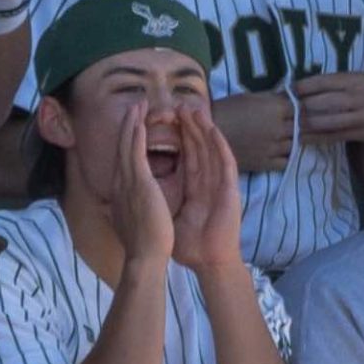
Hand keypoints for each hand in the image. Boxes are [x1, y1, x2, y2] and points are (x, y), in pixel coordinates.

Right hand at [108, 103, 174, 263]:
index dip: (125, 142)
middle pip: (121, 147)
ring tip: (137, 105)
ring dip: (131, 122)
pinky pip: (135, 151)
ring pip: (127, 144)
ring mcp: (126, 181)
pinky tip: (139, 120)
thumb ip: (122, 211)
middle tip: (133, 107)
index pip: (122, 161)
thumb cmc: (141, 245)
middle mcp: (118, 183)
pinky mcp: (138, 182)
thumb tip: (112, 209)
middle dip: (127, 126)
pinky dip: (136, 133)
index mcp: (119, 193)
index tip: (131, 129)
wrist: (144, 257)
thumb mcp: (128, 223)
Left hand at [172, 105, 245, 271]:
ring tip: (194, 108)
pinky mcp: (229, 189)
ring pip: (212, 149)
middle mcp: (207, 180)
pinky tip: (212, 129)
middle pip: (198, 147)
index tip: (163, 119)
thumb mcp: (167, 214)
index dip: (176, 136)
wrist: (206, 260)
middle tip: (178, 104)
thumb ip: (157, 199)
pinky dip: (219, 144)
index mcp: (193, 185)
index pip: (184, 154)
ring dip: (204, 129)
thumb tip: (134, 192)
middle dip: (188, 125)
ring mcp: (220, 183)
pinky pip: (225, 162)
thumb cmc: (188, 243)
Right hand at [213, 92, 295, 172]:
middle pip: (302, 126)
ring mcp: (274, 147)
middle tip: (298, 122)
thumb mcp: (251, 97)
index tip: (300, 107)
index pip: (301, 107)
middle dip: (300, 123)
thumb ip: (273, 98)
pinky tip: (281, 151)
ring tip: (286, 136)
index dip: (302, 107)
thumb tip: (290, 95)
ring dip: (294, 139)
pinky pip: (286, 161)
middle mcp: (279, 128)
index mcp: (276, 108)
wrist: (207, 134)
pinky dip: (286, 156)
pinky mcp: (266, 163)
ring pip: (296, 144)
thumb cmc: (227, 110)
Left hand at [294, 72, 363, 144]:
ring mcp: (362, 115)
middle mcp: (359, 95)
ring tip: (287, 128)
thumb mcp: (363, 82)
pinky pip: (335, 136)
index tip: (287, 91)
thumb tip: (308, 89)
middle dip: (300, 108)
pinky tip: (303, 140)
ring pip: (326, 121)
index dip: (303, 87)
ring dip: (304, 125)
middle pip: (322, 102)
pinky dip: (317, 138)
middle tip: (281, 112)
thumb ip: (341, 85)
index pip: (324, 81)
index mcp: (357, 79)